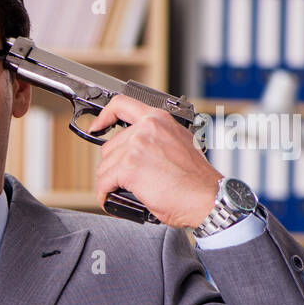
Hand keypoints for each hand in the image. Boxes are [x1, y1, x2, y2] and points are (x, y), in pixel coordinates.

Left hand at [86, 94, 222, 228]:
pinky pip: (104, 183)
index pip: (122, 104)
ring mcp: (137, 146)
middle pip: (109, 146)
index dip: (104, 115)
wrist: (206, 197)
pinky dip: (105, 195)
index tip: (96, 126)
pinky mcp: (129, 167)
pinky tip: (113, 200)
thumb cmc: (196, 179)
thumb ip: (156, 138)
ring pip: (104, 167)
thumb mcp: (179, 143)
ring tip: (123, 192)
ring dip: (110, 183)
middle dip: (113, 166)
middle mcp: (147, 128)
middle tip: (125, 181)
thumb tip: (135, 146)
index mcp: (159, 119)